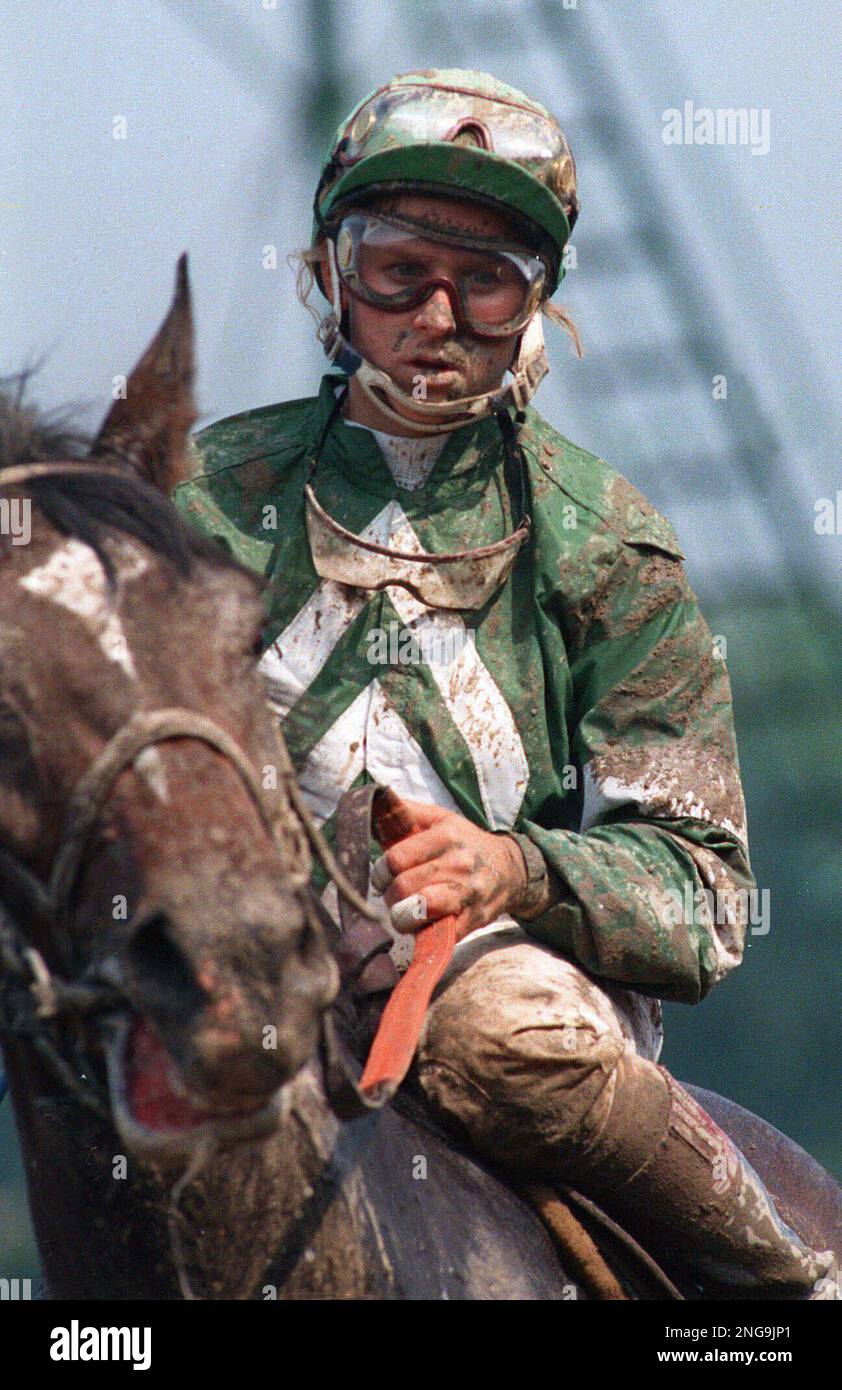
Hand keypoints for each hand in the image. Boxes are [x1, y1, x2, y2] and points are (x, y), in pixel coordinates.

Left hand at [371, 789, 527, 944]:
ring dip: (402, 917)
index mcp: (447, 836)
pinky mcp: (473, 920)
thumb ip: (408, 811)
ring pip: (417, 911)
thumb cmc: (465, 843)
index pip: (396, 859)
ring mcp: (468, 894)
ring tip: (405, 911)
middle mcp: (459, 864)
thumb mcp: (441, 819)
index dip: (382, 871)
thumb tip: (377, 799)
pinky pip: (437, 934)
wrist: (510, 869)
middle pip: (403, 887)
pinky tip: (424, 924)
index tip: (385, 874)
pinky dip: (423, 934)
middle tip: (395, 894)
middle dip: (391, 895)